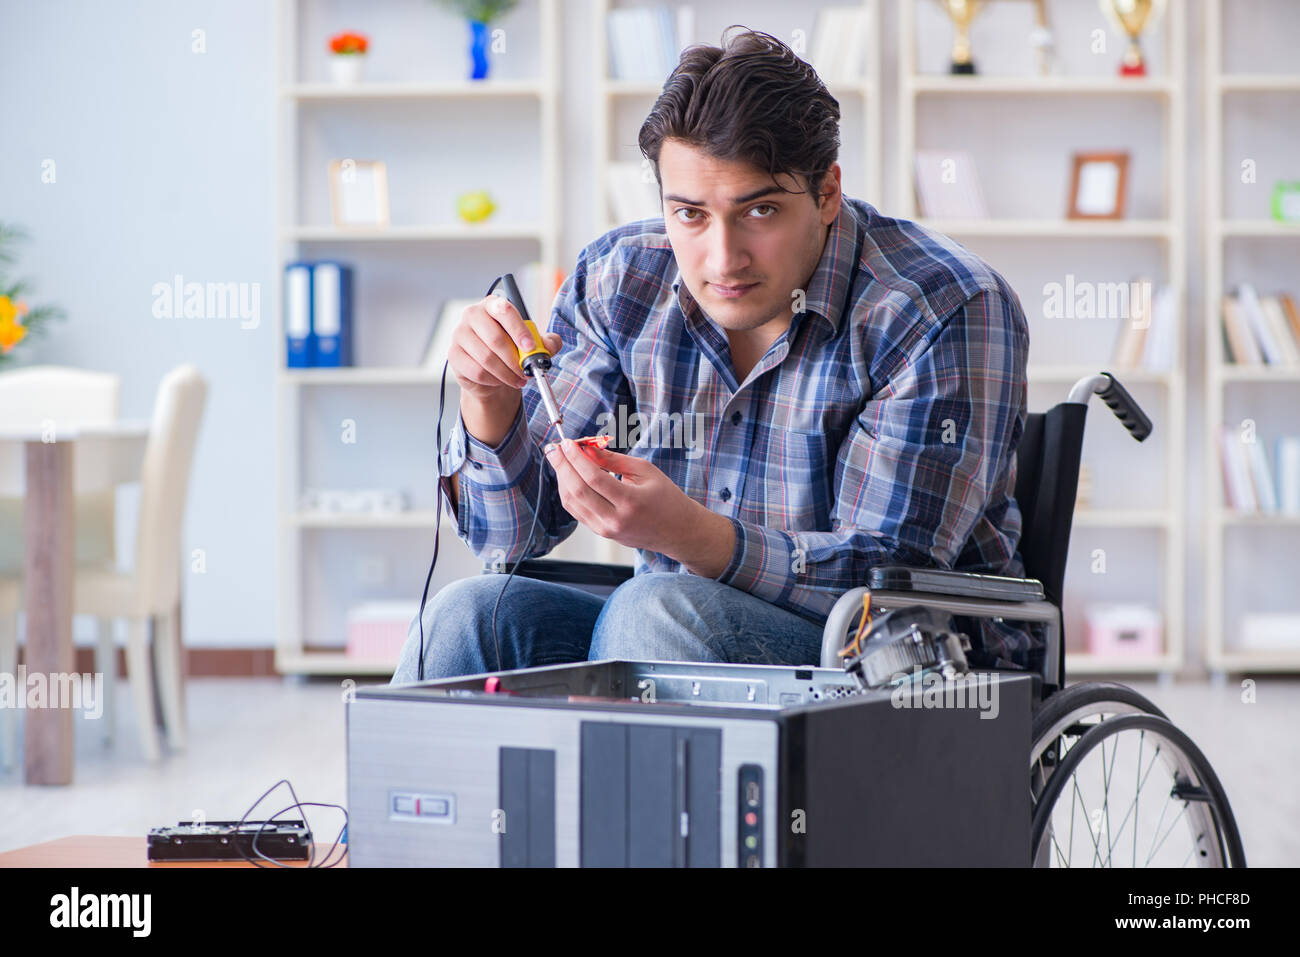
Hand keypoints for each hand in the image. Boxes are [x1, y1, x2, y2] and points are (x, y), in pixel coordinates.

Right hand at [449, 294, 561, 403]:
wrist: (492, 370)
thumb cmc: (512, 349)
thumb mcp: (532, 344)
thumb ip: (546, 342)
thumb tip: (550, 345)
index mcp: (493, 304)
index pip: (505, 311)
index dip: (519, 330)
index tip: (530, 348)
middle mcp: (473, 315)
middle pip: (495, 338)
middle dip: (515, 360)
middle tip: (526, 372)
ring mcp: (460, 334)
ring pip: (486, 358)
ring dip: (506, 374)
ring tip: (517, 379)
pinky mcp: (454, 354)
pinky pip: (477, 371)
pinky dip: (493, 380)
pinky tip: (500, 380)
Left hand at [542, 438, 734, 575]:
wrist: (678, 531)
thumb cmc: (666, 497)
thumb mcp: (645, 471)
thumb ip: (614, 460)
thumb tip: (587, 448)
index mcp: (630, 502)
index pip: (593, 478)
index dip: (576, 458)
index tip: (567, 443)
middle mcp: (615, 520)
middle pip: (577, 491)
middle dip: (561, 466)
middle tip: (553, 449)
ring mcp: (606, 530)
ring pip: (572, 503)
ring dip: (562, 479)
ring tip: (560, 460)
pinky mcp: (602, 533)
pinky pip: (577, 511)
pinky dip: (569, 491)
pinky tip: (570, 476)